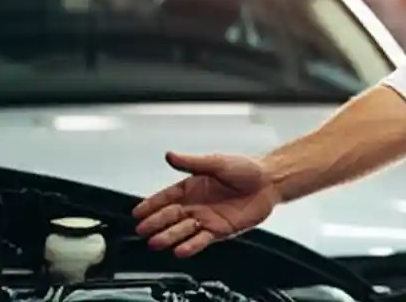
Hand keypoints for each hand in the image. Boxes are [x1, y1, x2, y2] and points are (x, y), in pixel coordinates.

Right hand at [131, 151, 279, 257]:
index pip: (166, 197)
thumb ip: (192, 163)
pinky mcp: (220, 230)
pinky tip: (179, 250)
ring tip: (155, 243)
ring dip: (169, 237)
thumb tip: (170, 155)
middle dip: (155, 223)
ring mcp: (206, 218)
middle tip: (141, 230)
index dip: (151, 205)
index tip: (136, 212)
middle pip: (170, 216)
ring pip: (183, 230)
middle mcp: (196, 204)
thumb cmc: (245, 169)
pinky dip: (190, 246)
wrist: (269, 182)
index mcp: (192, 187)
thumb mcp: (216, 162)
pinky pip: (202, 240)